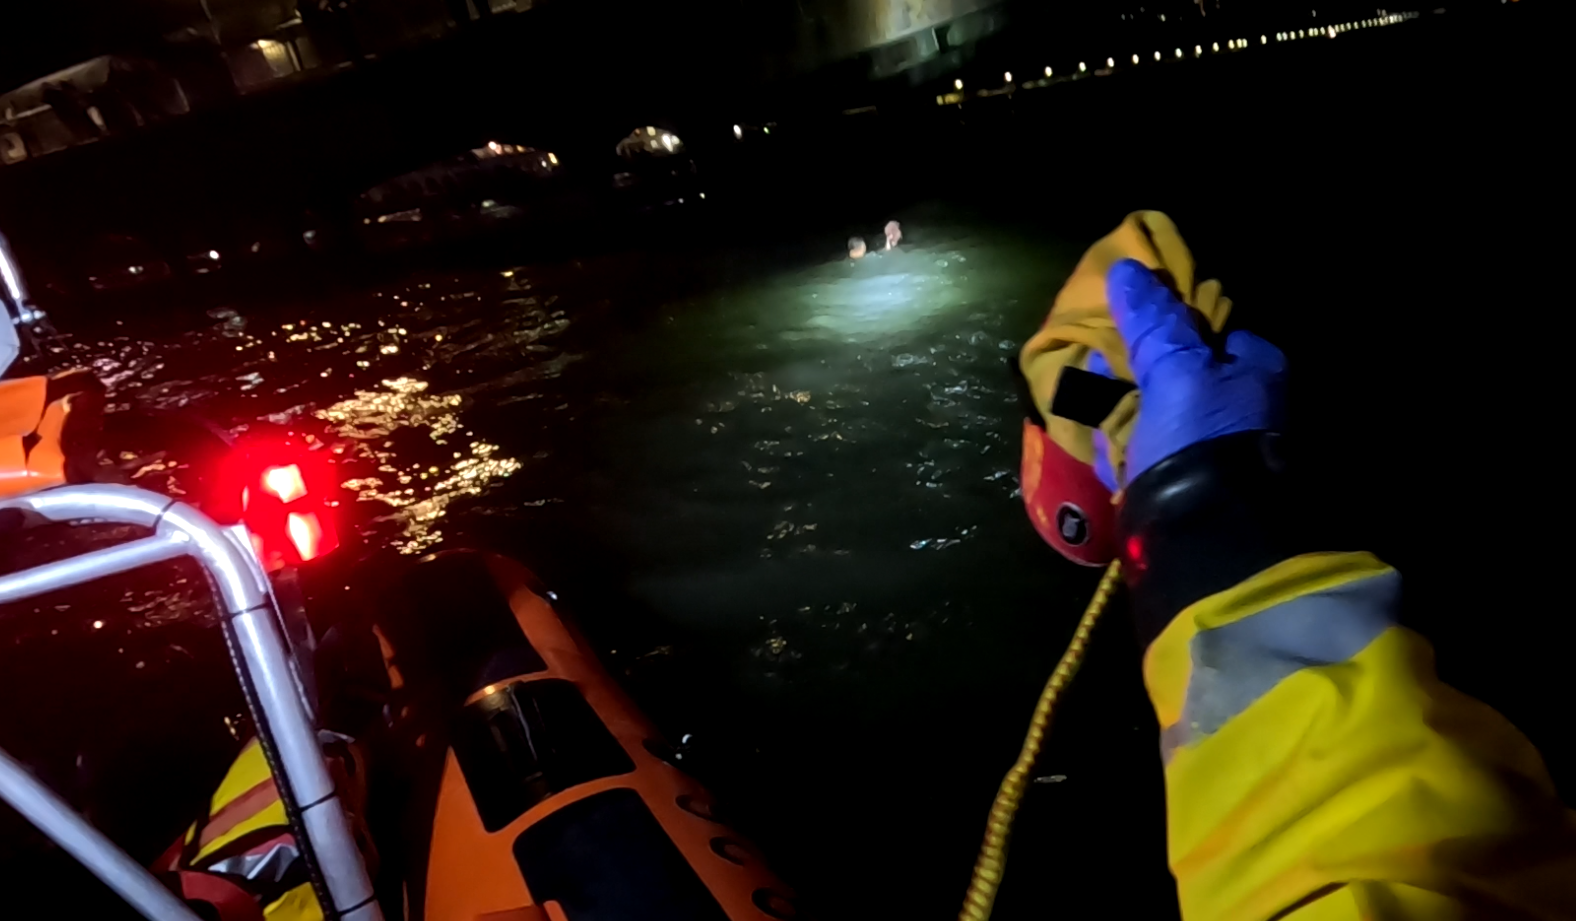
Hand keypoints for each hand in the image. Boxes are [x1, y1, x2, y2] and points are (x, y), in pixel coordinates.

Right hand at [1089, 260, 1285, 489]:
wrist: (1207, 529)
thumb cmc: (1201, 435)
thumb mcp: (1175, 368)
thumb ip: (1152, 321)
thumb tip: (1126, 268)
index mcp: (1260, 373)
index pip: (1222, 335)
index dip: (1179, 329)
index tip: (1138, 332)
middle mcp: (1250, 410)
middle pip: (1190, 375)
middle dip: (1147, 372)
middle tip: (1108, 367)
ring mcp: (1223, 452)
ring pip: (1168, 415)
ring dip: (1131, 410)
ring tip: (1095, 404)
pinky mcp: (1195, 487)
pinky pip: (1156, 455)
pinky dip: (1129, 448)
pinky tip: (1106, 447)